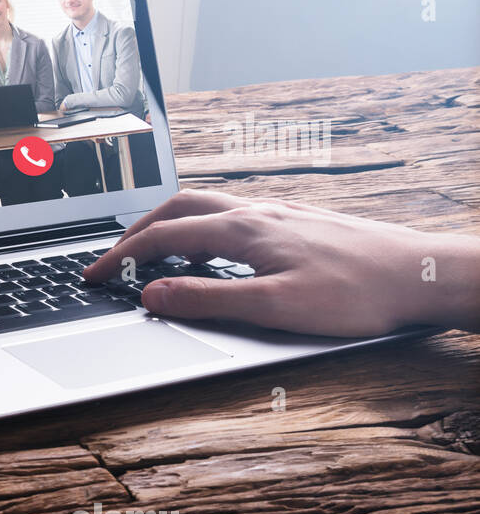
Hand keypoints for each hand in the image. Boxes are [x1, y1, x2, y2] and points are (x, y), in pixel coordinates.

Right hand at [83, 189, 479, 335]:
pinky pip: (231, 213)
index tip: (93, 275)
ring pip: (205, 206)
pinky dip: (200, 226)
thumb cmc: (357, 293)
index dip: (120, 257)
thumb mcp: (274, 306)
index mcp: (242, 229)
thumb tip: (153, 295)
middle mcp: (255, 212)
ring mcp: (277, 213)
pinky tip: (212, 249)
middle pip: (177, 209)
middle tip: (113, 257)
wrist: (420, 274)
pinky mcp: (296, 222)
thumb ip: (208, 300)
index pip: (162, 237)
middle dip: (136, 231)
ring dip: (167, 223)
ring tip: (151, 249)